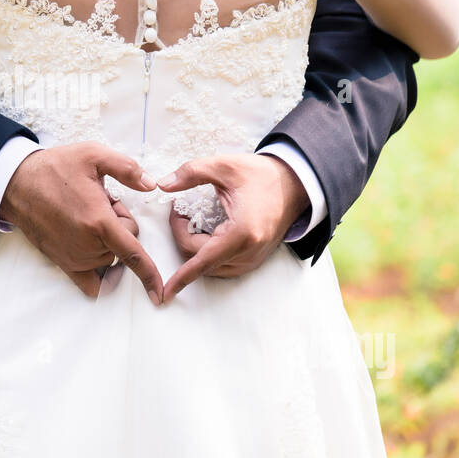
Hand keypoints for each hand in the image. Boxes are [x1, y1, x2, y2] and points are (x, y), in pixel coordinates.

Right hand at [0, 143, 163, 303]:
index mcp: (98, 222)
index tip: (160, 293)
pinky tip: (98, 258)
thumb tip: (152, 185)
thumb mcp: (93, 155)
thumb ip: (127, 169)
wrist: (17, 183)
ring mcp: (74, 257)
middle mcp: (87, 246)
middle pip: (124, 245)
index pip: (133, 254)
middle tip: (99, 202)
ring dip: (106, 240)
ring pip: (109, 257)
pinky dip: (99, 276)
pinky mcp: (62, 262)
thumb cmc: (55, 168)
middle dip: (120, 224)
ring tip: (86, 214)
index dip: (149, 274)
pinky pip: (88, 282)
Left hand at [158, 153, 308, 302]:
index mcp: (242, 233)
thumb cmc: (262, 176)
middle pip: (199, 260)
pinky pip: (221, 266)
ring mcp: (252, 259)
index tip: (165, 290)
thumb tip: (163, 185)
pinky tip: (206, 232)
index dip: (180, 276)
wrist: (294, 185)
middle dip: (181, 237)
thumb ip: (191, 173)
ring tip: (192, 219)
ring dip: (193, 247)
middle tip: (180, 211)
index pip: (201, 261)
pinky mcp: (253, 261)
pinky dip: (207, 253)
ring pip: (209, 267)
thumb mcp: (225, 166)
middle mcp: (248, 252)